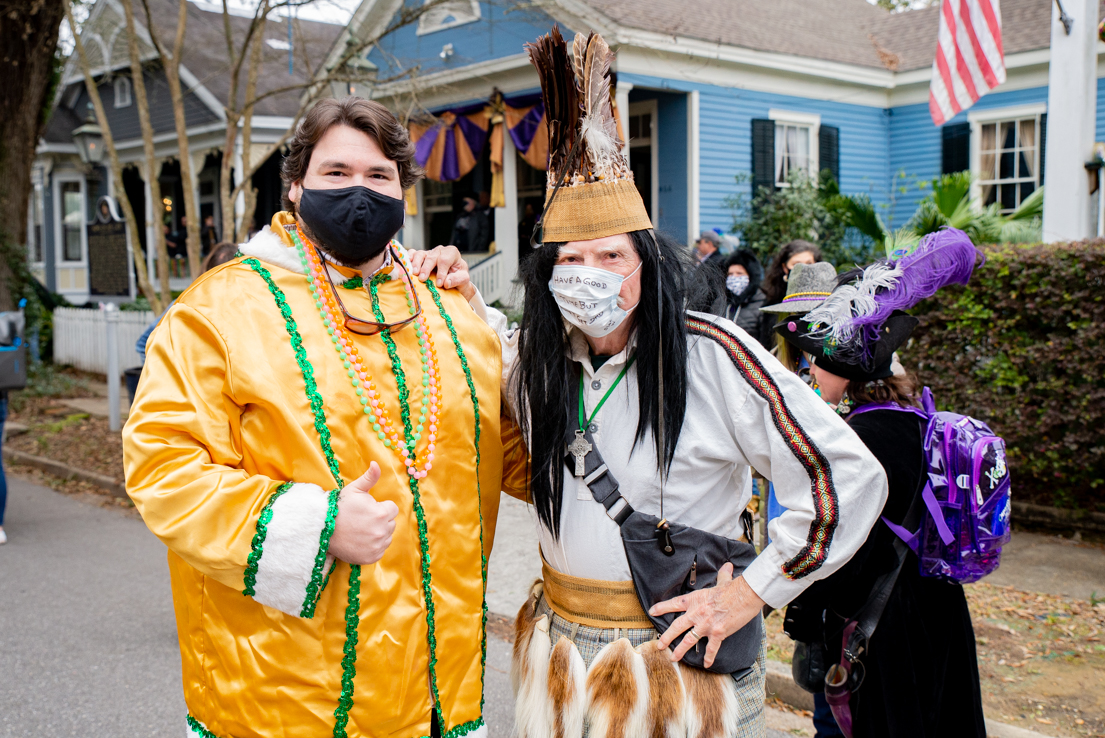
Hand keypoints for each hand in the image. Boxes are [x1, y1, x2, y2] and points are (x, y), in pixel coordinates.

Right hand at [328, 462, 398, 564]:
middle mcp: (381, 531)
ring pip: (386, 537)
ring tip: (360, 530)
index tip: (367, 509)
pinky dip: (373, 547)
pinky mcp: (371, 558)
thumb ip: (369, 477)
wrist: (322, 530)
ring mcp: (376, 546)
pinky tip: (360, 541)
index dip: (380, 507)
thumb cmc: (339, 507)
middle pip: (390, 524)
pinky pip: (380, 551)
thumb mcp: (354, 490)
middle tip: (362, 520)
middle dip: (380, 520)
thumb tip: (376, 464)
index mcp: (381, 513)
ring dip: (378, 534)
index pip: (392, 509)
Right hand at [408, 245, 474, 299]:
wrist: (453, 280)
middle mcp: (440, 250)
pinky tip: (407, 265)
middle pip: (432, 257)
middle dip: (427, 268)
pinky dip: (408, 258)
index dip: (441, 272)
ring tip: (414, 274)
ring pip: (421, 254)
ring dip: (416, 264)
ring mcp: (429, 252)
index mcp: (452, 253)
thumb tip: (446, 282)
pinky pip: (412, 254)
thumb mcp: (464, 280)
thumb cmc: (458, 278)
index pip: (445, 260)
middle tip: (423, 279)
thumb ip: (457, 280)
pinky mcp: (420, 256)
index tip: (439, 284)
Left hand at [650, 564, 766, 668]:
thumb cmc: (734, 588)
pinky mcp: (718, 633)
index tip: (652, 612)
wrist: (744, 595)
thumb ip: (722, 575)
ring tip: (673, 658)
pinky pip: (711, 648)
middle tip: (659, 645)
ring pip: (688, 640)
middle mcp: (697, 613)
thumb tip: (727, 566)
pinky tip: (706, 664)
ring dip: (680, 651)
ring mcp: (706, 625)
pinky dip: (709, 657)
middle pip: (676, 626)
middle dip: (666, 637)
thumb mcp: (723, 581)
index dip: (661, 608)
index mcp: (695, 600)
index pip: (674, 604)